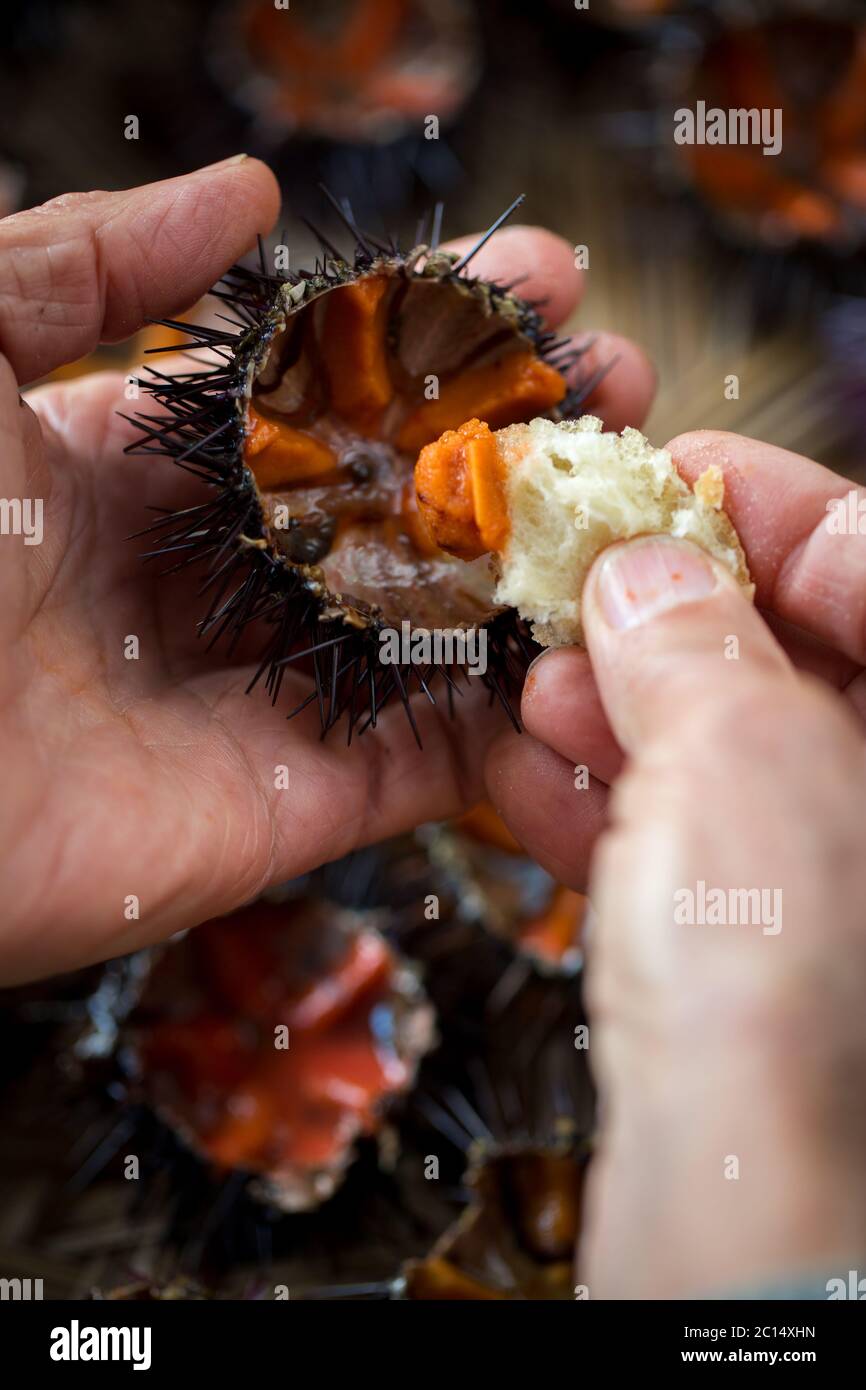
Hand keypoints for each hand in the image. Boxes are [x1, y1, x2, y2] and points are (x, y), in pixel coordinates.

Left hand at [0, 163, 654, 982]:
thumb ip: (89, 260)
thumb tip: (241, 192)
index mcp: (145, 474)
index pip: (324, 392)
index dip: (431, 328)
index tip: (532, 271)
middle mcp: (222, 583)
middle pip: (404, 502)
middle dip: (519, 431)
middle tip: (615, 371)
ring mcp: (269, 695)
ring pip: (441, 622)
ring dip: (546, 557)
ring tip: (643, 482)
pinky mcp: (301, 802)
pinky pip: (440, 755)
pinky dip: (522, 709)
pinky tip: (605, 640)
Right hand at [487, 435, 865, 1295]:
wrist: (742, 1204)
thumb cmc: (787, 987)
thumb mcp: (734, 754)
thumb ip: (687, 635)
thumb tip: (641, 570)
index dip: (769, 505)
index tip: (671, 475)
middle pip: (800, 659)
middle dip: (674, 613)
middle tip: (580, 578)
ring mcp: (841, 885)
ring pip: (733, 755)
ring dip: (625, 710)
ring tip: (539, 683)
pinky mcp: (771, 954)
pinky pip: (693, 846)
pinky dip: (615, 806)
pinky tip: (537, 776)